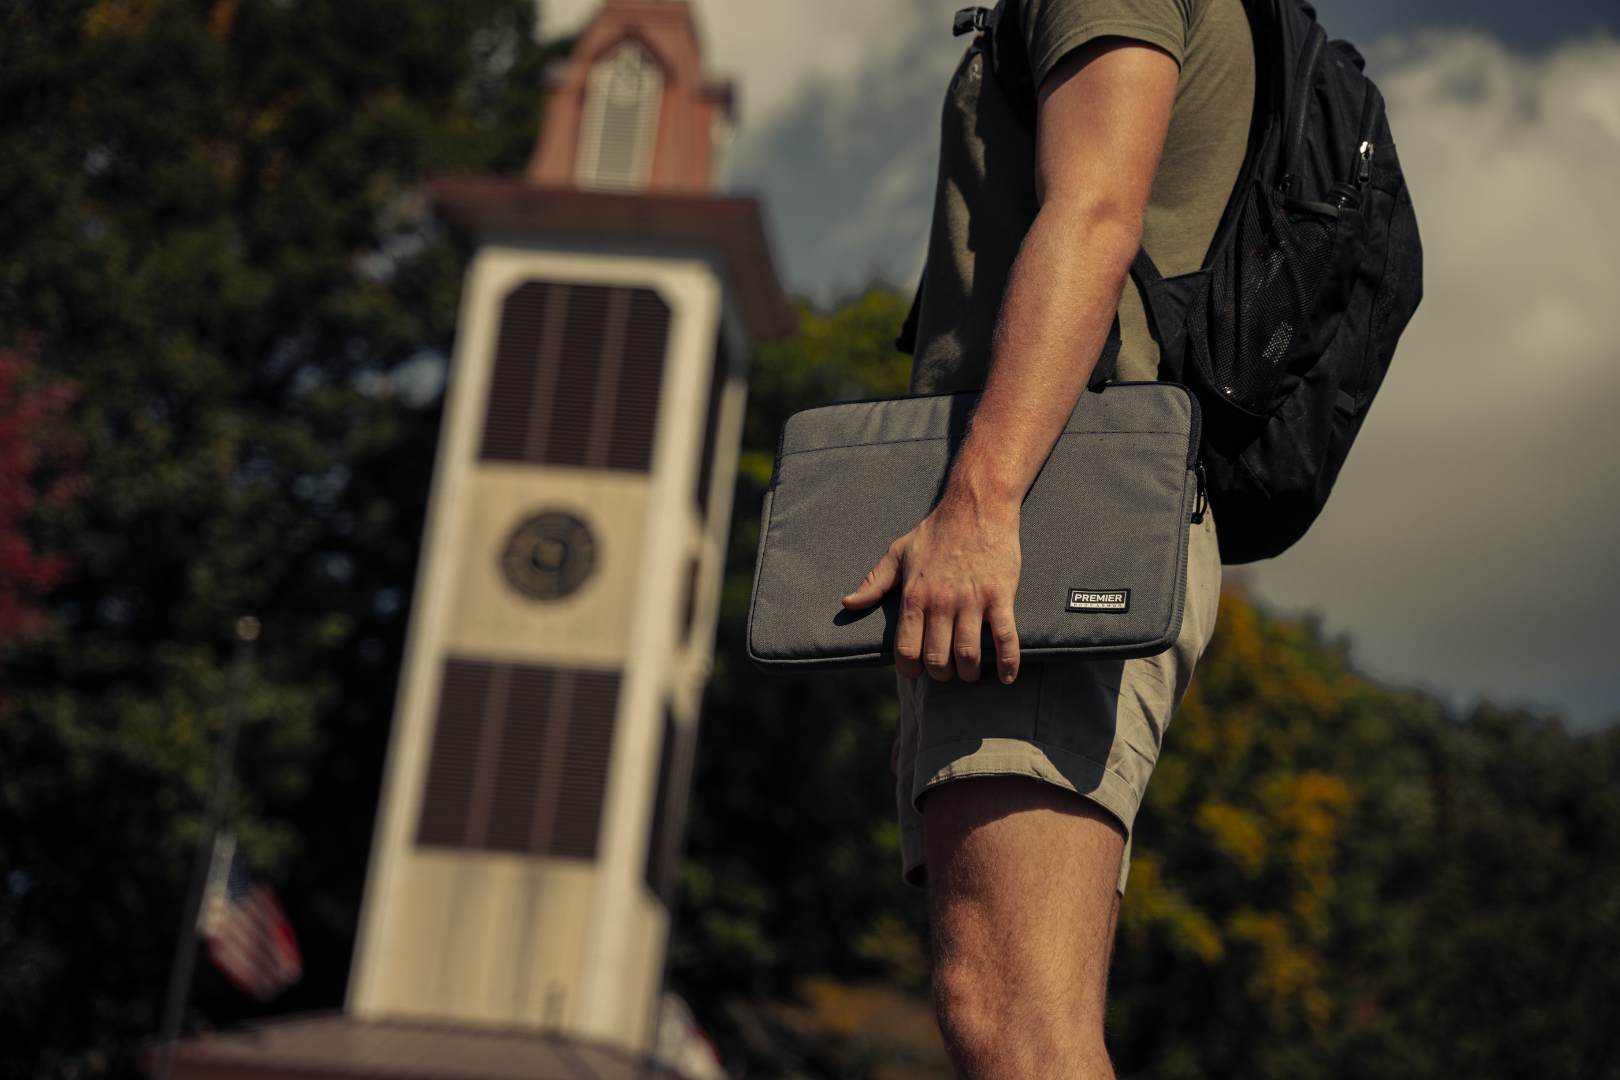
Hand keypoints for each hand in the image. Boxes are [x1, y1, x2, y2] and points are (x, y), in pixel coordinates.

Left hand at [842, 494, 1021, 683]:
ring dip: (969, 672)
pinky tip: (1006, 677)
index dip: (911, 669)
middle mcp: (941, 602)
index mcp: (914, 596)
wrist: (976, 507)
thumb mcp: (897, 553)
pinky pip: (1005, 638)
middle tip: (947, 670)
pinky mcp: (1000, 596)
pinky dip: (1008, 663)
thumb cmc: (936, 532)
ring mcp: (972, 601)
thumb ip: (873, 583)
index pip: (907, 650)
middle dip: (941, 674)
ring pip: (969, 654)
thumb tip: (848, 603)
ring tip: (970, 671)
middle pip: (938, 660)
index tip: (917, 669)